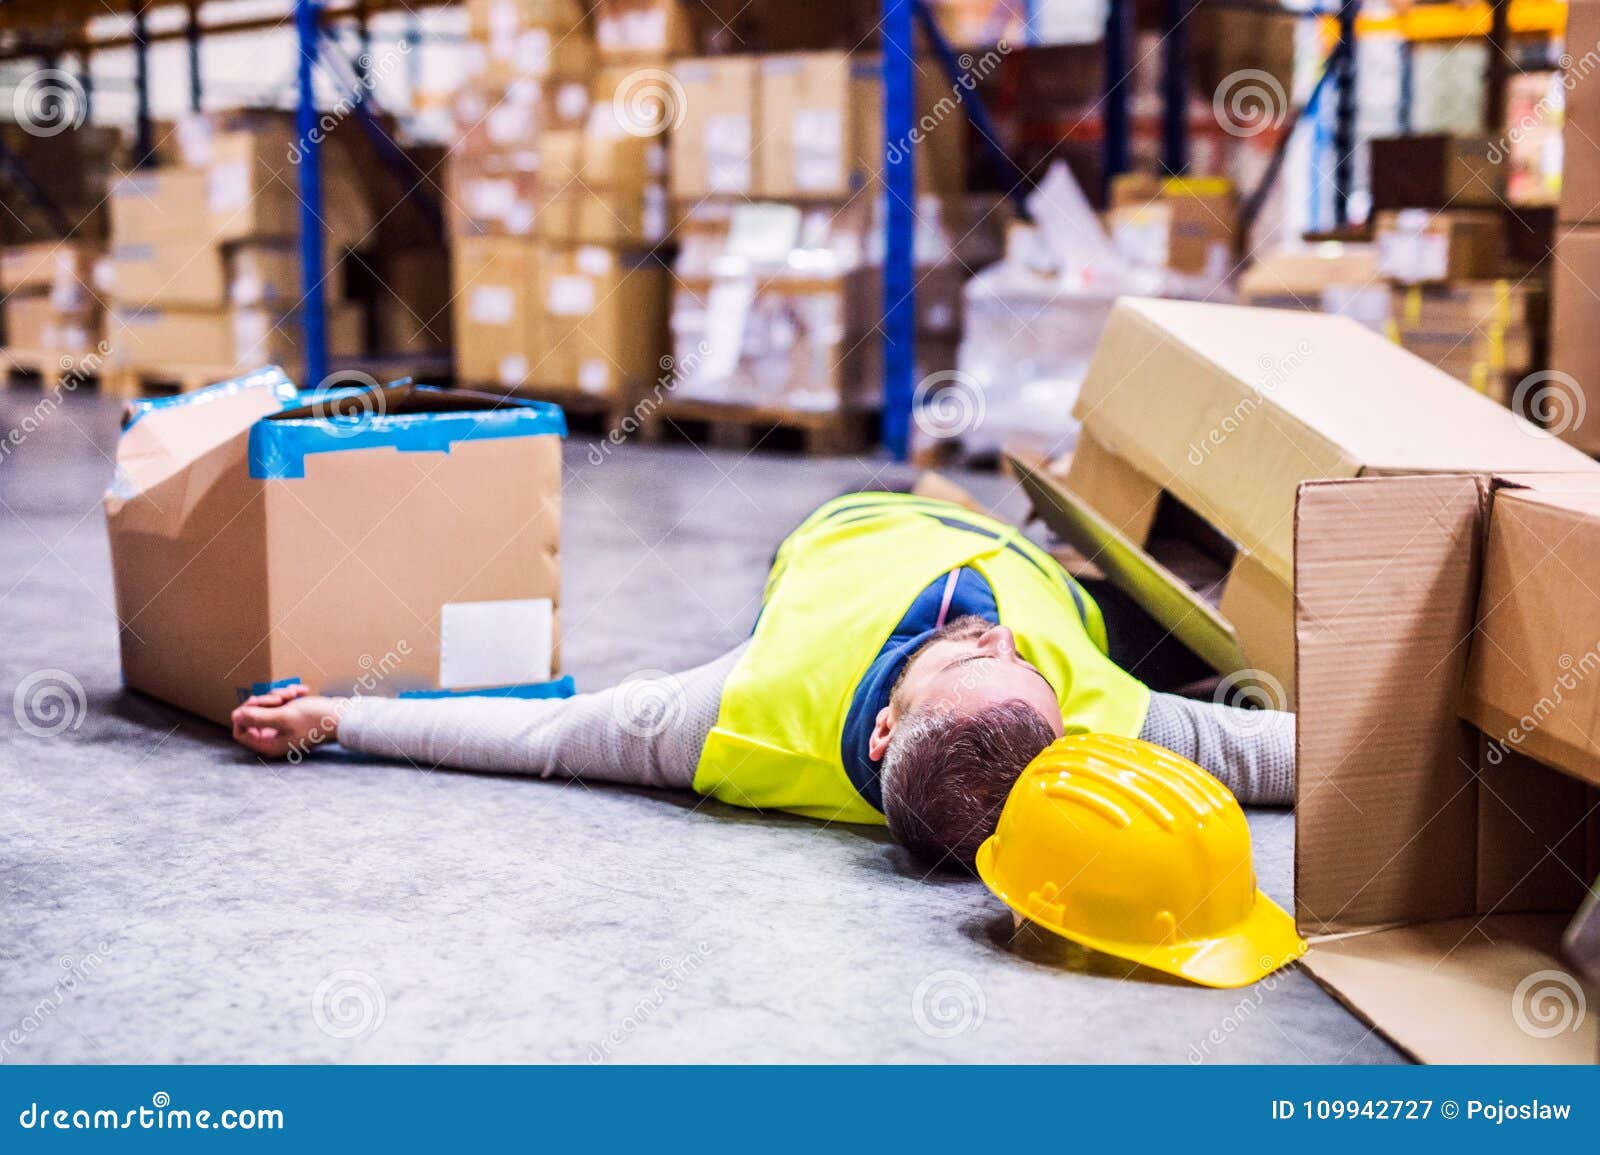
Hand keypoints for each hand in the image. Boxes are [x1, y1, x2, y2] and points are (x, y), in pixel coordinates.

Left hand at [231, 683, 346, 758]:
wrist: (343, 716)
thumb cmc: (316, 719)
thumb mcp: (284, 716)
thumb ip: (256, 717)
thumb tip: (235, 716)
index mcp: (269, 744)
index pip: (240, 731)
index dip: (244, 714)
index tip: (256, 702)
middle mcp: (274, 738)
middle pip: (254, 717)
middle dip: (265, 701)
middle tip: (279, 696)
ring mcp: (284, 728)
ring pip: (268, 707)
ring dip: (279, 695)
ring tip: (293, 693)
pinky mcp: (293, 718)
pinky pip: (282, 704)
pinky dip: (290, 695)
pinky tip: (301, 691)